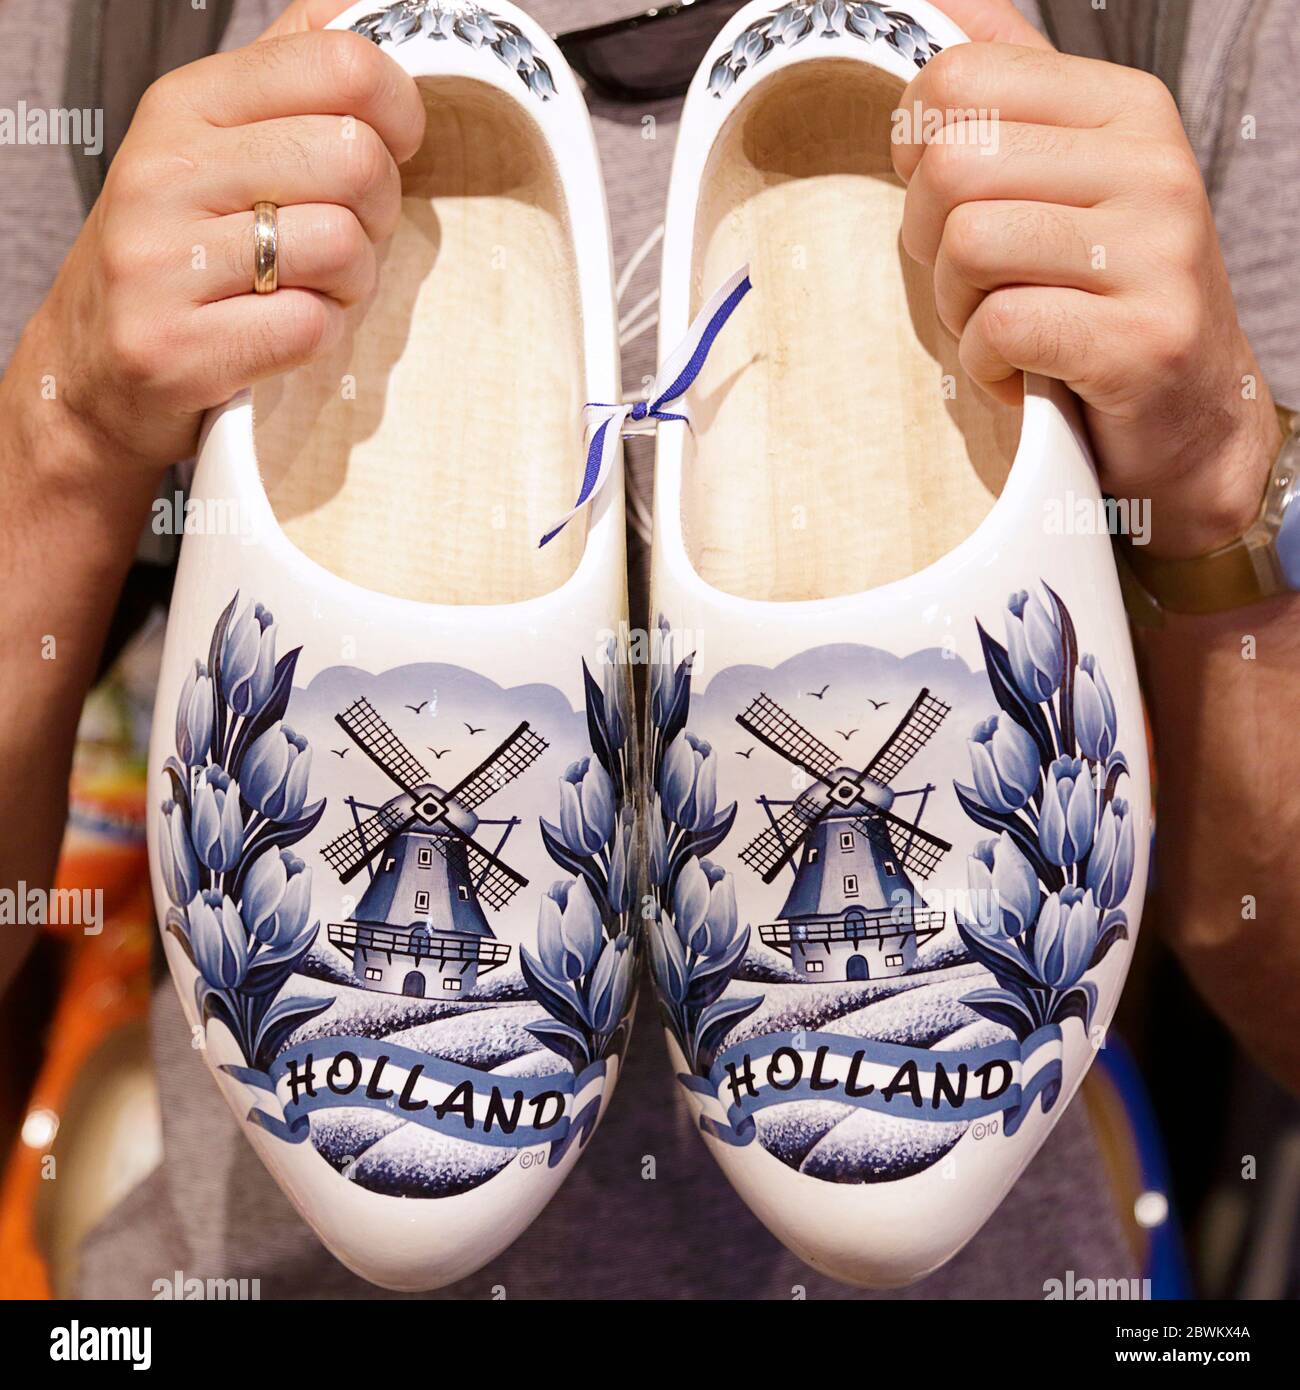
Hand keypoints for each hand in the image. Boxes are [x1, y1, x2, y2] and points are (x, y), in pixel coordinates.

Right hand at [19, 0, 424, 475]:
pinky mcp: (176, 346)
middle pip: (355, 158)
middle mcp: (167, 170)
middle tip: (342, 236)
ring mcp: (162, 261)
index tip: (393, 146)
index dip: (399, 111)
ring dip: (352, 283)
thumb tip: (356, 5)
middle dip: (379, 210)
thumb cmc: (178, 256)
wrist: (90, 371)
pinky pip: (310, 327)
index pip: (342, 64)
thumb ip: (286, 75)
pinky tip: (278, 331)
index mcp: (188, 104)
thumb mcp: (214, 145)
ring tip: (307, 287)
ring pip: (341, 245)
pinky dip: (318, 337)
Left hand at [893, 0, 1281, 558]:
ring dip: (957, 309)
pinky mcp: (1139, 338)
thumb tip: (943, 2)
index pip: (958, 76)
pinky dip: (985, 365)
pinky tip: (1020, 373)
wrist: (1188, 415)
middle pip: (950, 164)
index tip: (946, 201)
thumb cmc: (1103, 299)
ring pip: (967, 244)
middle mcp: (1150, 163)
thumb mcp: (1067, 178)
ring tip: (1001, 329)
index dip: (916, 149)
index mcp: (1125, 107)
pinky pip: (1000, 326)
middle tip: (972, 283)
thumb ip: (1013, 89)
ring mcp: (1155, 250)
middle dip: (928, 240)